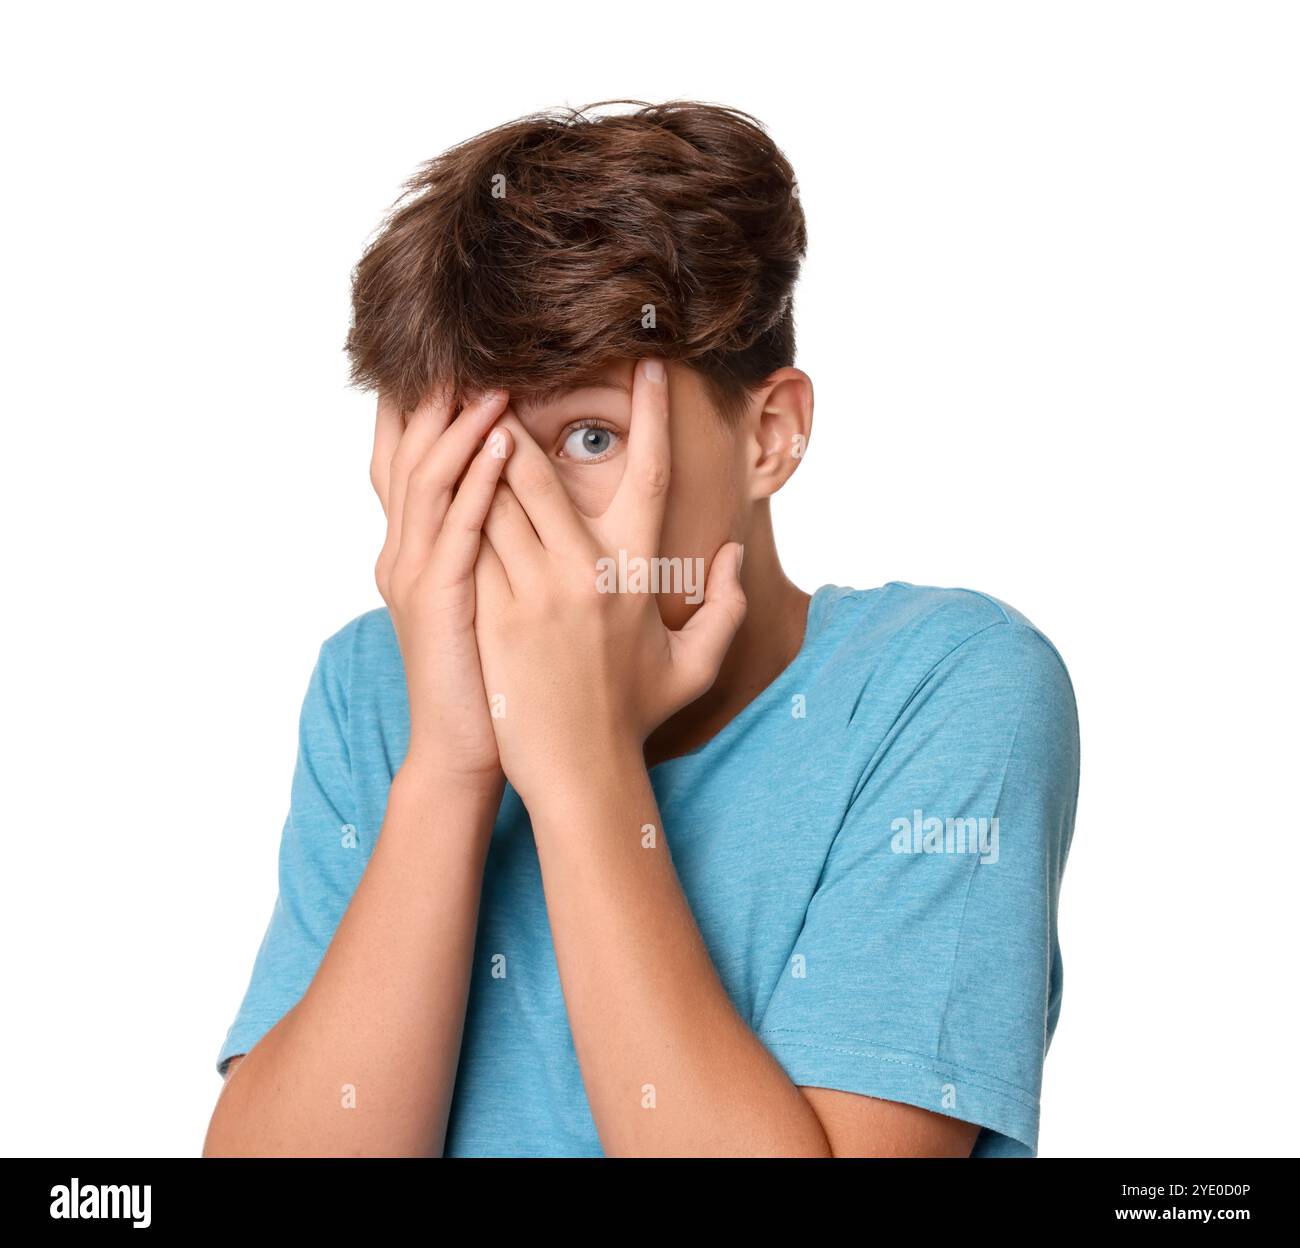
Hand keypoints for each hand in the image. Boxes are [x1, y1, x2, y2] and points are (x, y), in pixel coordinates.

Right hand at [372, 388, 512, 788]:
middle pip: (405, 453)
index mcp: (414, 549)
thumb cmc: (487, 677)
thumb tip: (517, 495)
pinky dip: (473, 480)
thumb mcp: (478, 599)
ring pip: (425, 479)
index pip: (407, 458)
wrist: (464, 748)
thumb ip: (486, 545)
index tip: (453, 357)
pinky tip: (497, 443)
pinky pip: (454, 528)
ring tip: (491, 380)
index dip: (422, 405)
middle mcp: (403, 551)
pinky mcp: (437, 601)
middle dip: (432, 398)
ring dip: (457, 426)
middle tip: (465, 346)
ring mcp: (414, 574)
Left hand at [472, 358, 745, 804]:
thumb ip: (724, 607)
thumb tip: (731, 556)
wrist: (578, 773)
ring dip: (477, 451)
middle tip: (503, 371)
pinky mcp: (490, 614)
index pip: (650, 479)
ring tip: (461, 407)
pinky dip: (456, 504)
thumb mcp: (694, 666)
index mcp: (635, 576)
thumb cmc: (635, 717)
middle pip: (541, 472)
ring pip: (494, 500)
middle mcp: (583, 574)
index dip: (651, 418)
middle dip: (518, 415)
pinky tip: (439, 472)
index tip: (645, 366)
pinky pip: (468, 542)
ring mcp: (531, 594)